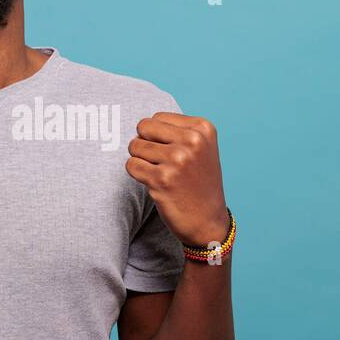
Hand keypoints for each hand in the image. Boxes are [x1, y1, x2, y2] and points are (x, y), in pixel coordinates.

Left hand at [125, 112, 228, 246]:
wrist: (208, 222)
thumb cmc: (199, 183)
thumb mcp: (201, 148)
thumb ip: (176, 130)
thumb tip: (140, 124)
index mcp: (203, 128)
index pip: (157, 117)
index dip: (156, 136)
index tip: (172, 152)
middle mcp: (192, 141)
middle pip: (143, 127)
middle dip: (144, 143)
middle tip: (159, 162)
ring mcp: (178, 160)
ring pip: (135, 146)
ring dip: (141, 160)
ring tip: (159, 173)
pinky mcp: (162, 179)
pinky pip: (131, 165)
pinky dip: (137, 174)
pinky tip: (154, 184)